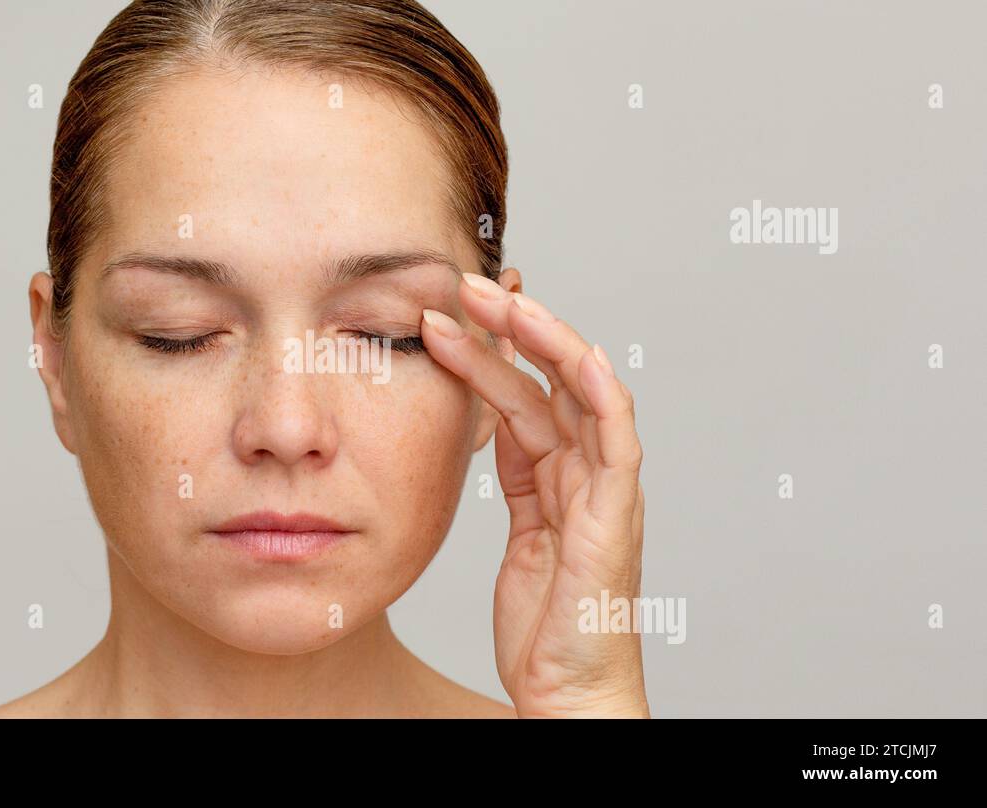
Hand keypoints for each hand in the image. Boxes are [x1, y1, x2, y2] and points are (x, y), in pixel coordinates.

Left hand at [421, 272, 647, 716]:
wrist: (570, 690)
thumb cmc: (545, 626)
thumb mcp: (518, 535)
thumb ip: (515, 475)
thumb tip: (490, 420)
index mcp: (560, 478)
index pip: (526, 393)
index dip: (494, 348)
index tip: (450, 312)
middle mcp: (588, 473)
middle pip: (551, 380)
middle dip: (510, 327)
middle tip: (464, 287)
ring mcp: (606, 489)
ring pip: (578, 393)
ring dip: (541, 341)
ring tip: (496, 300)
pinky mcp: (616, 513)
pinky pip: (616, 440)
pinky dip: (600, 393)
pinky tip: (575, 352)